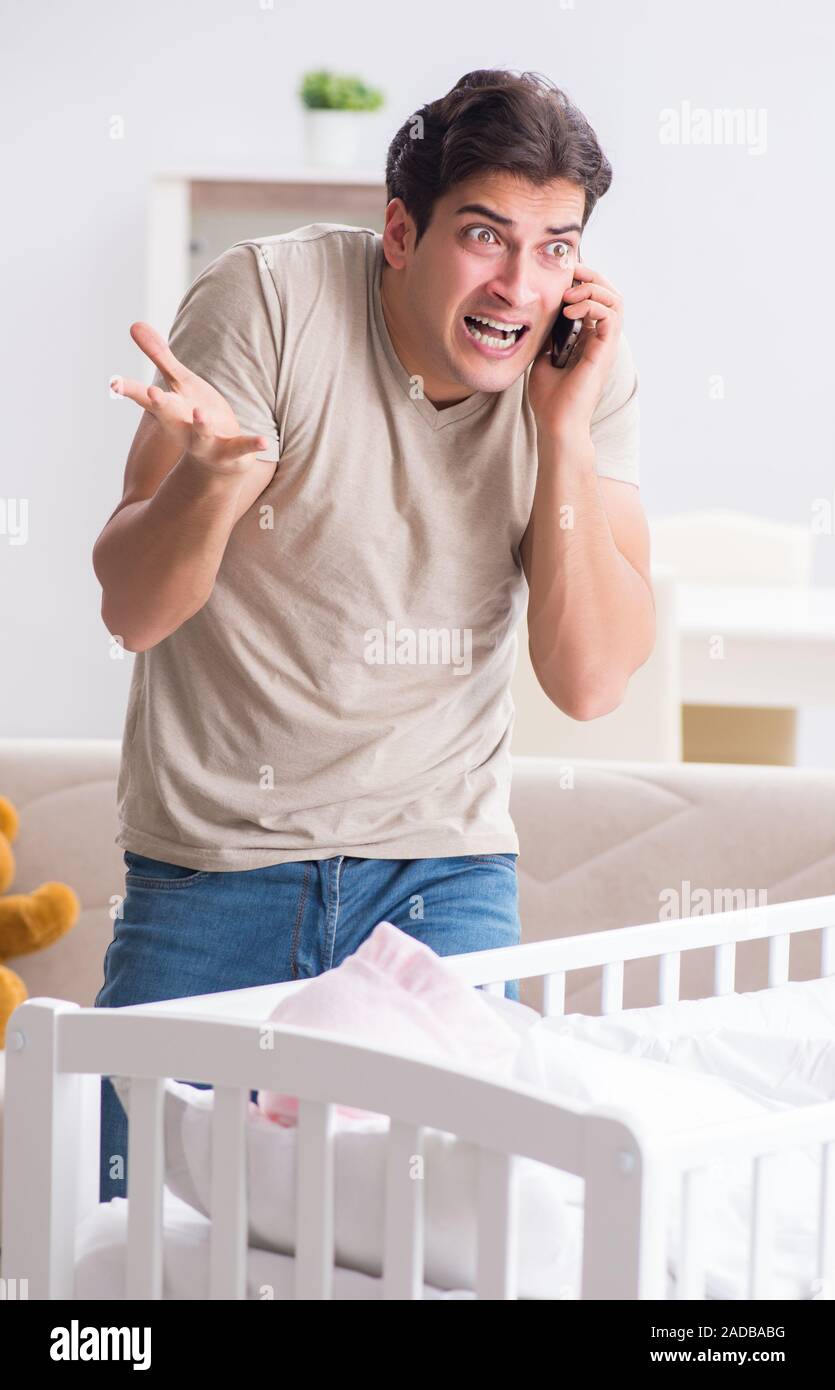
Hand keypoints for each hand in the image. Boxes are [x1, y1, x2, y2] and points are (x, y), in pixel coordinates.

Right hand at [109, 322, 269, 475]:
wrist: (218, 458)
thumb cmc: (194, 413)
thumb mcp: (180, 383)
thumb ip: (159, 356)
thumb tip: (134, 324)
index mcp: (170, 409)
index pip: (145, 397)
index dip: (128, 389)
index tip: (113, 382)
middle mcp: (183, 426)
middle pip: (169, 416)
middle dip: (161, 405)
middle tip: (151, 393)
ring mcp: (207, 441)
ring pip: (201, 435)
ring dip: (201, 425)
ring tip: (200, 413)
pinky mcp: (231, 450)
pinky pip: (242, 447)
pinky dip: (252, 445)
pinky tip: (264, 441)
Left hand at [527, 262, 623, 443]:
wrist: (555, 424)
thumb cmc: (549, 400)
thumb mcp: (541, 358)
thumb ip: (547, 336)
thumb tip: (541, 316)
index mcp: (588, 341)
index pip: (595, 300)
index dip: (583, 282)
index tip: (561, 276)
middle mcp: (601, 341)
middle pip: (611, 294)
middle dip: (592, 276)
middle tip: (570, 272)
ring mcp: (605, 346)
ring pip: (616, 300)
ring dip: (593, 289)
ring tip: (569, 296)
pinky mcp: (605, 352)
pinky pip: (611, 316)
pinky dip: (592, 306)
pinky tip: (569, 313)